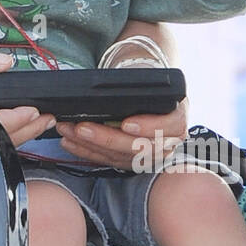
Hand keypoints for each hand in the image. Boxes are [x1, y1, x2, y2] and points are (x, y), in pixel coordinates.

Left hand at [54, 96, 189, 172]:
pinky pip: (108, 160)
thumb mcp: (151, 83)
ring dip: (90, 145)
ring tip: (67, 131)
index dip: (147, 126)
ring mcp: (149, 156)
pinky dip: (87, 152)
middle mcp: (168, 143)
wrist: (150, 96)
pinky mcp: (132, 162)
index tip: (126, 123)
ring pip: (120, 156)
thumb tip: (113, 87)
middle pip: (139, 146)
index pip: (168, 126)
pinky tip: (70, 143)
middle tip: (81, 127)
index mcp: (177, 120)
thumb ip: (140, 88)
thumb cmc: (149, 86)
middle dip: (106, 138)